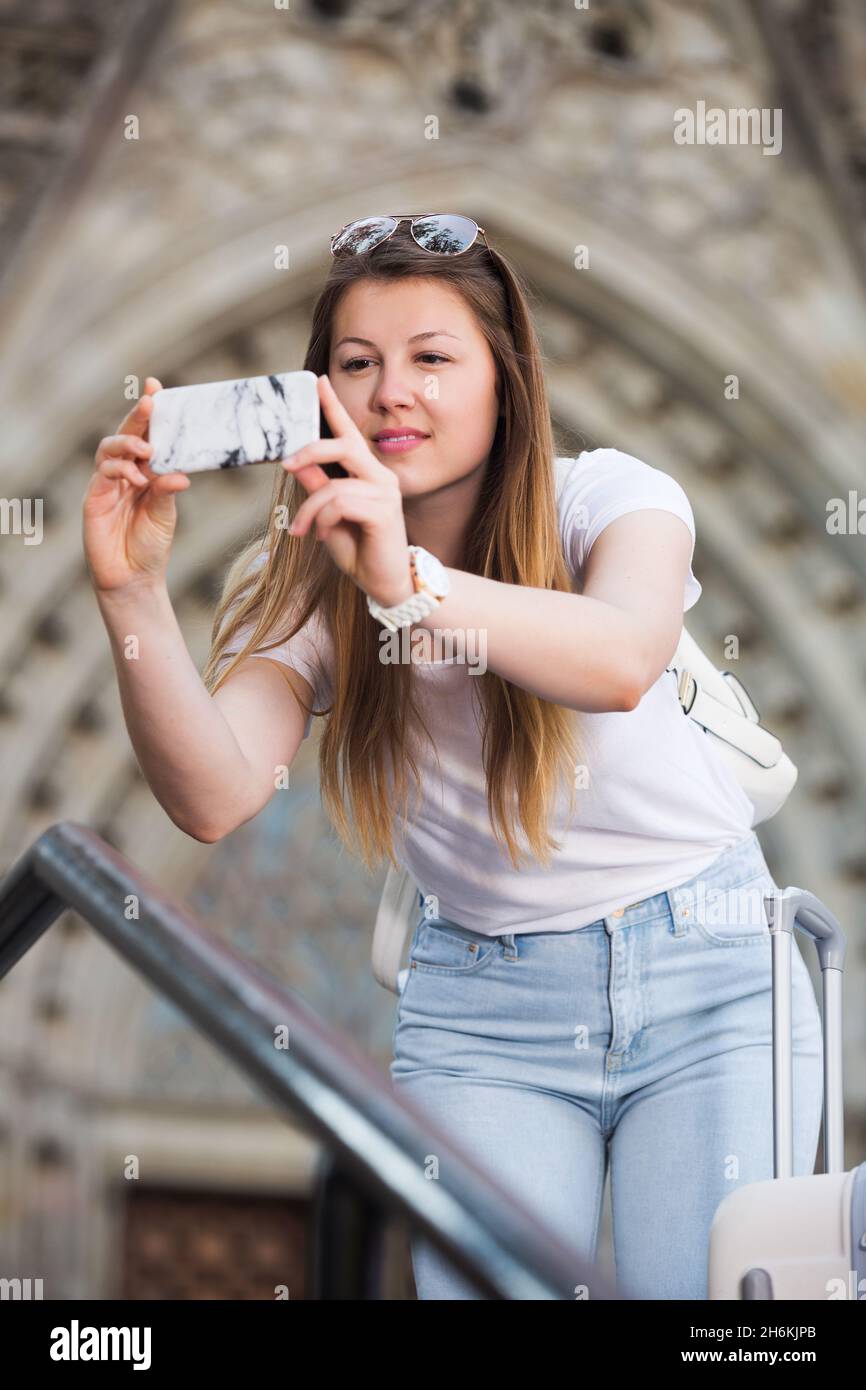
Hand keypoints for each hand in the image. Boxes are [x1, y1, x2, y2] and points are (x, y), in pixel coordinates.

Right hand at [83, 377, 190, 594]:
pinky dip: (120, 471)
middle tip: (150, 401)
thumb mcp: (165, 514)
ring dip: (128, 443)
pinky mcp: (93, 499)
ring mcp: (106, 485)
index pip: (146, 435)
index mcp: (144, 471)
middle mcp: (124, 473)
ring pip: (109, 449)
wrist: (133, 578)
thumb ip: (168, 491)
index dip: (148, 412)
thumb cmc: (150, 544)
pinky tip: (138, 479)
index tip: (157, 388)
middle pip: (126, 435)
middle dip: (137, 416)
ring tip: (147, 450)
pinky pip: (102, 475)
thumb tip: (180, 473)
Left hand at [280, 374, 413, 606]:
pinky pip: (341, 504)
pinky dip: (322, 520)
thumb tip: (297, 462)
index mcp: (368, 473)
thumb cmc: (359, 549)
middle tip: (285, 464)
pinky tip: (320, 535)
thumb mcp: (327, 515)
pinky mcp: (384, 512)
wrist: (386, 583)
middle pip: (343, 446)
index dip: (333, 406)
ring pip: (333, 486)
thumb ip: (317, 487)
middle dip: (310, 450)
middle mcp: (381, 476)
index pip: (349, 434)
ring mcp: (385, 492)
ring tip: (301, 530)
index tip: (317, 381)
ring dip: (309, 510)